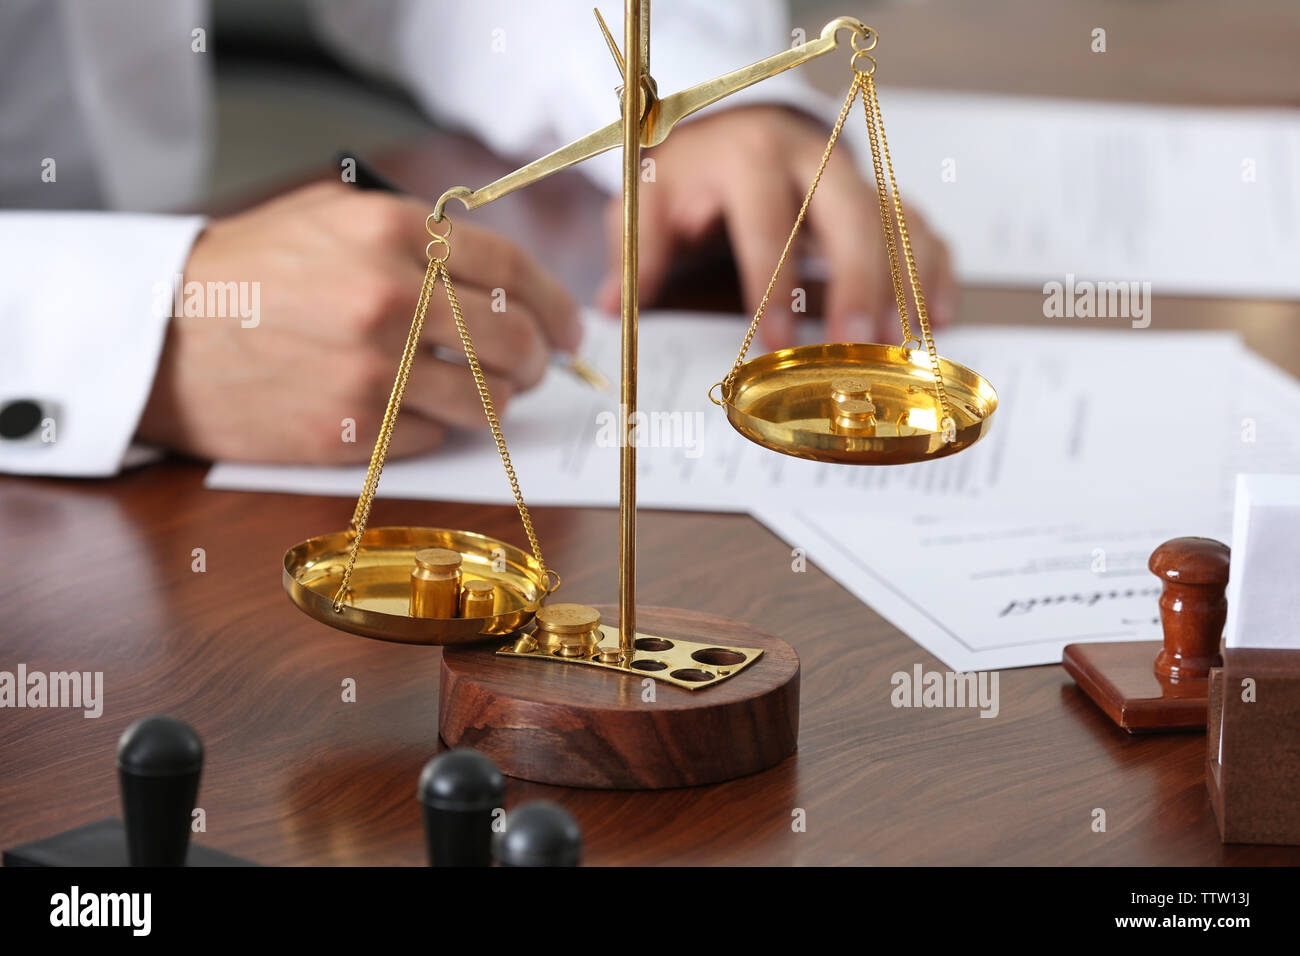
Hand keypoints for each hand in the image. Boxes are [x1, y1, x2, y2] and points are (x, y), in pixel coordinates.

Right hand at [136, 182, 579, 463]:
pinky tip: (417, 414)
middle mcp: (391, 300)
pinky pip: (436, 438)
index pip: (514, 268)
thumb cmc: (250, 272)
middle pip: (514, 341)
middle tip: (536, 370)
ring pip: (487, 400)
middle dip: (538, 362)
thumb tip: (502, 275)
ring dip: (500, 402)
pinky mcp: (352, 432)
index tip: (570, 329)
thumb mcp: (332, 216)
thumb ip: (419, 235)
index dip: (556, 305)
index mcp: (393, 234)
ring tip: (489, 395)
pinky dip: (440, 429)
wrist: (161, 335)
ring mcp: (373, 372)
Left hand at [596, 105, 956, 348]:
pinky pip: (919, 225)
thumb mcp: (645, 205)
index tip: (776, 344)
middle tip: (857, 344)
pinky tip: (938, 318)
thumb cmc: (682, 177)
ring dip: (905, 281)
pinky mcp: (875, 196)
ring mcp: (849, 176)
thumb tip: (612, 306)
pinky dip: (937, 268)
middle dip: (856, 281)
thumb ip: (636, 254)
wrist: (720, 129)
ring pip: (893, 218)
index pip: (765, 220)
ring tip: (905, 344)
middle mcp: (808, 158)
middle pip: (849, 212)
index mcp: (745, 156)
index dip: (771, 284)